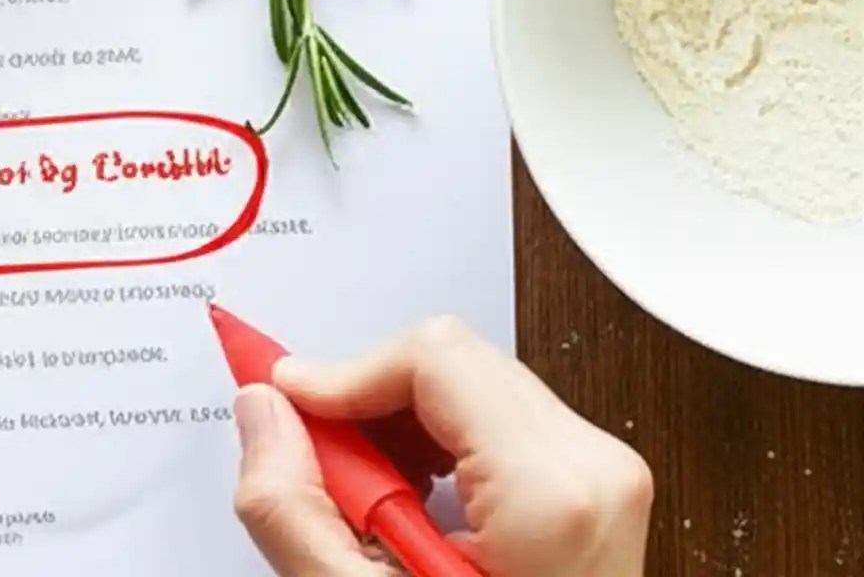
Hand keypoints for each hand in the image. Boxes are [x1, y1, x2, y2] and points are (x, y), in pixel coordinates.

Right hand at [231, 317, 653, 576]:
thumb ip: (294, 509)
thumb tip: (264, 416)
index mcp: (550, 493)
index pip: (432, 356)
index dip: (341, 375)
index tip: (286, 402)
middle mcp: (592, 469)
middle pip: (449, 365)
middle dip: (364, 406)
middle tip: (316, 465)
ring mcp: (600, 478)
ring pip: (469, 387)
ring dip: (396, 429)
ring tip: (365, 503)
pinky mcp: (590, 489)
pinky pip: (496, 423)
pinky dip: (433, 449)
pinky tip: (409, 507)